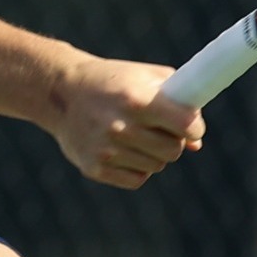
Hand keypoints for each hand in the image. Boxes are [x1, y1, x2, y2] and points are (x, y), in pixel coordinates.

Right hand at [46, 58, 205, 188]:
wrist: (60, 92)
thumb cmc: (111, 81)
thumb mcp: (143, 77)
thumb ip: (176, 101)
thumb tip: (196, 143)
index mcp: (136, 100)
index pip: (185, 125)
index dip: (194, 127)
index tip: (191, 126)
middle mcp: (121, 127)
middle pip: (173, 150)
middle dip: (173, 141)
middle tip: (161, 129)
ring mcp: (106, 150)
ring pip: (156, 166)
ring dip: (153, 153)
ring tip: (135, 135)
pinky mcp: (95, 168)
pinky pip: (137, 179)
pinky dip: (137, 168)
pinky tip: (124, 149)